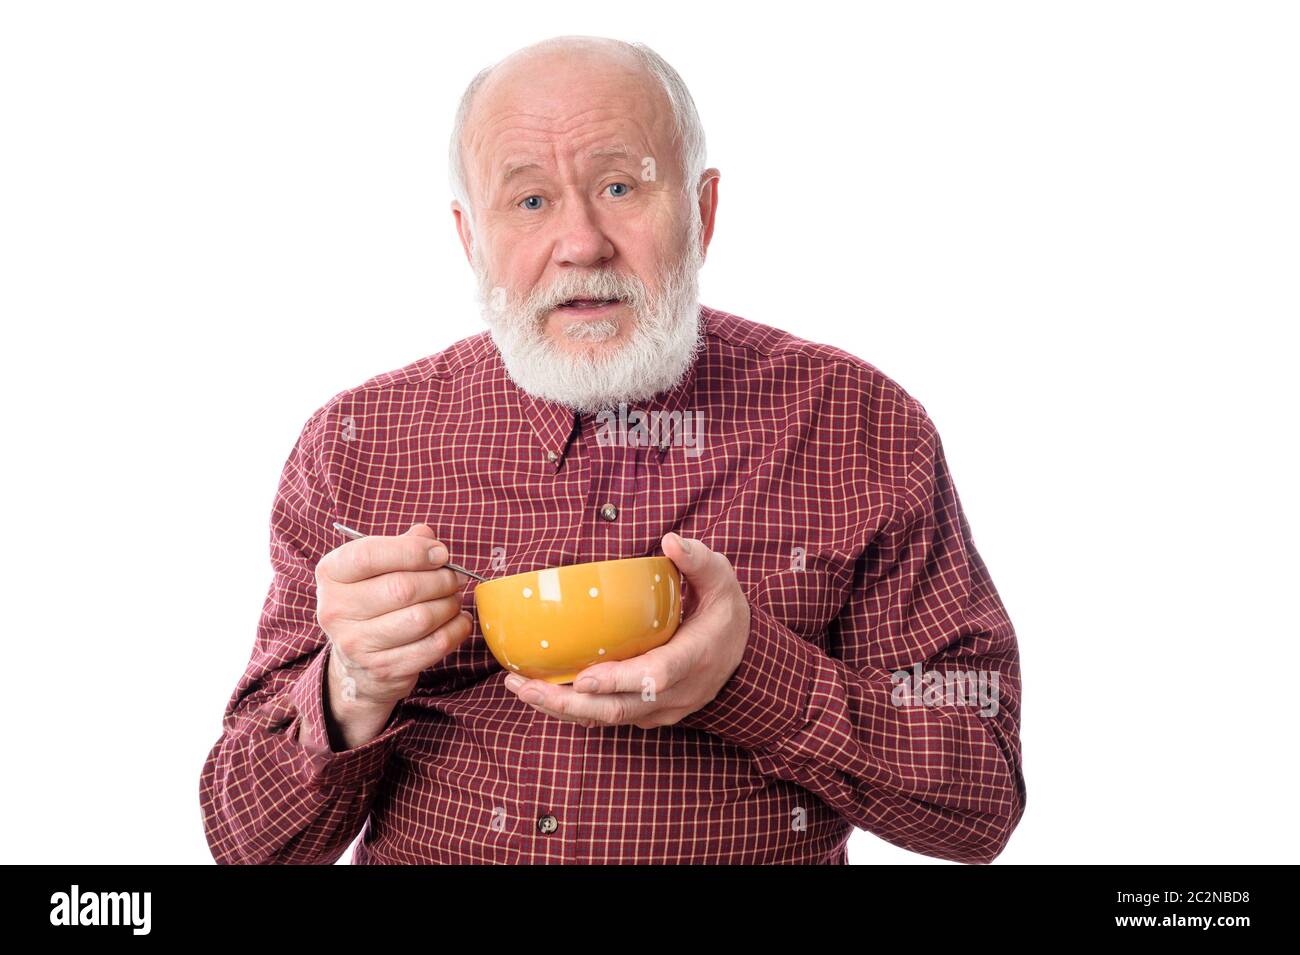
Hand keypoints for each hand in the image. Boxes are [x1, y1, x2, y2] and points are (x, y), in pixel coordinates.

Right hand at [315, 523, 474, 721]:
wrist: (359, 662)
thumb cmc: (373, 601)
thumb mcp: (376, 568)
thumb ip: (402, 546)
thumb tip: (428, 536)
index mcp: (331, 574)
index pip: (368, 555)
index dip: (412, 551)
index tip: (441, 553)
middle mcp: (336, 610)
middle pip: (402, 588)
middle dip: (441, 580)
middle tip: (456, 578)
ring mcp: (357, 644)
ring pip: (421, 618)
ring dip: (449, 605)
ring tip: (454, 599)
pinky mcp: (384, 668)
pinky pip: (434, 645)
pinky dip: (456, 629)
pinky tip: (458, 620)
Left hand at [503, 533, 750, 728]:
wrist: (742, 656)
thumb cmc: (725, 613)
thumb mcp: (722, 580)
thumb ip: (697, 560)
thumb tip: (670, 541)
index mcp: (694, 659)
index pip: (656, 676)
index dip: (619, 681)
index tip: (585, 678)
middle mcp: (674, 693)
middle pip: (617, 709)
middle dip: (568, 703)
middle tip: (524, 687)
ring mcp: (659, 709)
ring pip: (607, 719)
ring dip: (561, 708)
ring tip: (519, 687)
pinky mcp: (645, 714)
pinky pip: (606, 717)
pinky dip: (572, 707)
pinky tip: (539, 690)